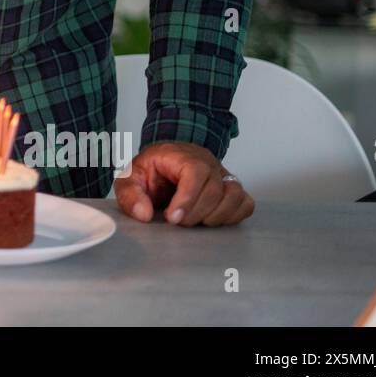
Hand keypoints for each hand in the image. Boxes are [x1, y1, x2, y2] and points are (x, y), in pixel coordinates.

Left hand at [113, 141, 253, 226]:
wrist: (164, 164)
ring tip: (197, 221)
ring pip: (235, 194)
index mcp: (181, 155)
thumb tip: (144, 214)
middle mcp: (206, 162)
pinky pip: (245, 202)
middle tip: (178, 221)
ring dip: (217, 215)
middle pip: (215, 187)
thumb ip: (130, 194)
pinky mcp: (231, 188)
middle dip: (196, 212)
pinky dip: (233, 215)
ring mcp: (222, 175)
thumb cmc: (150, 171)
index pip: (195, 171)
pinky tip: (213, 220)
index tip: (173, 218)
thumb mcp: (130, 178)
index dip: (187, 197)